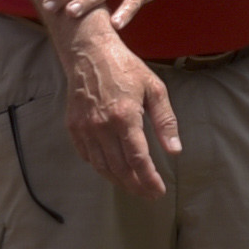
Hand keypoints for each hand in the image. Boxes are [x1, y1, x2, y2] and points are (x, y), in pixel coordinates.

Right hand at [55, 25, 182, 200]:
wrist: (89, 53)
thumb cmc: (125, 68)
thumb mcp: (154, 88)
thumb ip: (166, 121)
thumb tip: (175, 150)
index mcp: (124, 116)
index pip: (138, 159)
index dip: (149, 179)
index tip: (158, 191)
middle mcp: (102, 126)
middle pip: (120, 168)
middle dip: (136, 186)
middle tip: (149, 195)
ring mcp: (85, 128)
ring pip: (102, 166)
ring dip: (119, 181)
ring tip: (134, 187)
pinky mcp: (73, 127)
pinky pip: (88, 156)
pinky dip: (101, 168)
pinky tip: (114, 171)